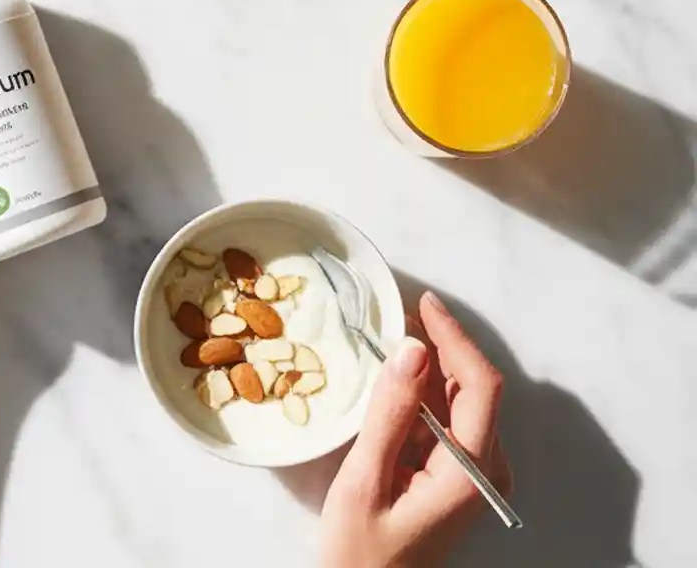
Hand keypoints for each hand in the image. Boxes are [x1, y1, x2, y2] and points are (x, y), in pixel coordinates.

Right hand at [320, 292, 512, 567]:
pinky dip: (425, 396)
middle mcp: (485, 470)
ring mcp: (474, 475)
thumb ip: (391, 414)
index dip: (455, 338)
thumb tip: (411, 350)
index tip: (425, 304)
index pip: (480, 386)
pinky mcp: (456, 479)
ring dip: (431, 369)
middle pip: (475, 389)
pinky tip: (396, 382)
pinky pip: (447, 423)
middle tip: (401, 313)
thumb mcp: (365, 482)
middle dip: (442, 346)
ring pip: (461, 403)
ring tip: (393, 338)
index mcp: (470, 472)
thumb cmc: (362, 554)